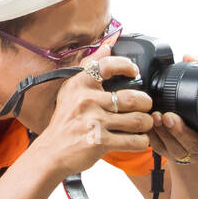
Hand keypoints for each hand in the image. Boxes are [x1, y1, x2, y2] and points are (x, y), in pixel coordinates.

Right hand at [33, 37, 155, 176]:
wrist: (51, 152)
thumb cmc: (65, 122)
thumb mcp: (71, 91)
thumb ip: (90, 67)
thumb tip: (107, 47)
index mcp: (79, 85)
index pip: (107, 66)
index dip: (126, 65)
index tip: (134, 71)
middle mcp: (86, 101)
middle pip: (132, 98)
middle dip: (146, 103)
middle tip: (145, 106)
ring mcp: (93, 122)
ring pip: (137, 120)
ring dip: (146, 123)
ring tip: (144, 123)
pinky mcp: (100, 142)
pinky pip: (134, 140)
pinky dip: (141, 141)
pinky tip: (138, 139)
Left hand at [147, 54, 197, 168]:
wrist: (191, 140)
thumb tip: (190, 57)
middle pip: (194, 145)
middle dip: (180, 132)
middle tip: (169, 117)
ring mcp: (187, 154)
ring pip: (175, 149)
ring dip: (163, 133)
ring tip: (156, 117)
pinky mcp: (168, 154)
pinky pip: (159, 149)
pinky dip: (152, 137)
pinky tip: (147, 125)